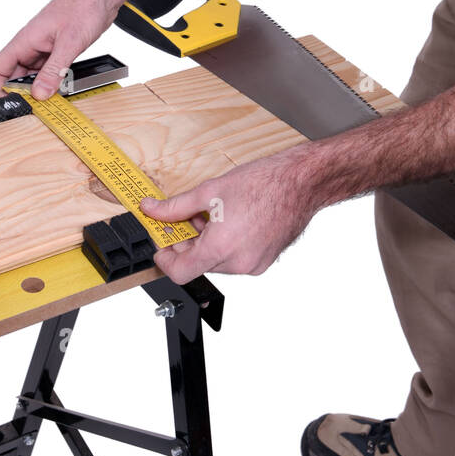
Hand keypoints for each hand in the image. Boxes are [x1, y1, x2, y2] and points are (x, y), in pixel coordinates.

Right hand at [0, 0, 117, 98]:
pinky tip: (63, 87)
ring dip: (39, 89)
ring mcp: (44, 49)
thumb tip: (39, 93)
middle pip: (14, 77)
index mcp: (25, 41)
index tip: (12, 104)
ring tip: (52, 99)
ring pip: (32, 76)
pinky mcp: (58, 51)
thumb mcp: (69, 43)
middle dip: (23, 94)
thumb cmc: (83, 5)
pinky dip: (53, 82)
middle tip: (38, 106)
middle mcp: (31, 46)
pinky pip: (49, 72)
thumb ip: (54, 70)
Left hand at [140, 149, 315, 284]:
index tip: (161, 245)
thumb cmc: (265, 184)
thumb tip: (153, 210)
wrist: (301, 183)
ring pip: (216, 262)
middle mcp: (238, 263)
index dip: (164, 259)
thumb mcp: (210, 191)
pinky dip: (224, 245)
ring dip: (205, 243)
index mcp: (221, 248)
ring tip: (208, 216)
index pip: (179, 272)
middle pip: (198, 264)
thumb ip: (175, 206)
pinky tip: (226, 222)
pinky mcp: (264, 261)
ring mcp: (253, 264)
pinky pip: (234, 259)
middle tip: (180, 221)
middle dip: (186, 244)